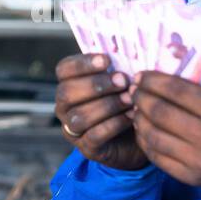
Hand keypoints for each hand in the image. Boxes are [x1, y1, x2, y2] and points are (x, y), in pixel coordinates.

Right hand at [53, 54, 150, 170]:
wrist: (136, 138)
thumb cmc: (126, 103)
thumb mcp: (121, 83)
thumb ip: (117, 68)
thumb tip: (128, 51)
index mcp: (69, 85)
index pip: (64, 70)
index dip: (82, 63)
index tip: (107, 60)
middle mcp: (65, 107)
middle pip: (67, 92)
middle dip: (96, 85)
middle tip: (123, 80)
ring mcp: (73, 130)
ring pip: (80, 116)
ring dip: (107, 105)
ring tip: (129, 99)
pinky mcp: (87, 148)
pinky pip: (94, 135)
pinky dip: (114, 124)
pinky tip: (132, 116)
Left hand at [130, 71, 200, 191]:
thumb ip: (198, 95)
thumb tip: (159, 83)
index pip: (176, 91)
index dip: (153, 81)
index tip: (141, 76)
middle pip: (159, 112)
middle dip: (140, 98)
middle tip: (133, 91)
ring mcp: (198, 160)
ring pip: (154, 136)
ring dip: (139, 120)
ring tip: (135, 110)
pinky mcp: (191, 177)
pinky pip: (158, 157)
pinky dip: (145, 141)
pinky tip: (143, 131)